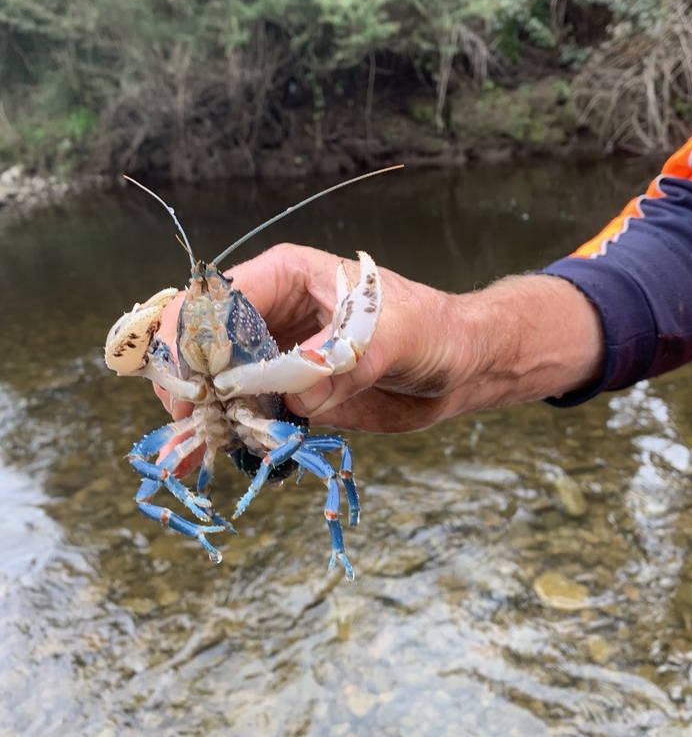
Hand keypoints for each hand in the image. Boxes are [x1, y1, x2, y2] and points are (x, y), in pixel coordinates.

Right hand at [155, 242, 603, 433]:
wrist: (458, 367)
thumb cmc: (433, 330)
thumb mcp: (398, 336)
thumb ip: (349, 361)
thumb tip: (300, 397)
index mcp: (286, 276)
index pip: (217, 298)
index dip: (193, 337)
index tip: (193, 383)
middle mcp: (270, 312)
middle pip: (202, 341)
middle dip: (187, 379)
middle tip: (190, 421)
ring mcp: (274, 355)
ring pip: (215, 382)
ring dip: (200, 416)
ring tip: (190, 452)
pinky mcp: (286, 395)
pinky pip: (244, 414)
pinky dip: (226, 436)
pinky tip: (209, 460)